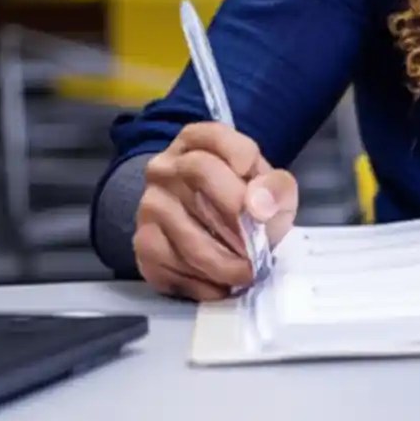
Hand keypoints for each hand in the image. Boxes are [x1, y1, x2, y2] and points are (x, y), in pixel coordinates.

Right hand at [132, 122, 297, 300]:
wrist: (205, 226)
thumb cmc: (243, 199)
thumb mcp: (270, 187)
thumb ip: (275, 188)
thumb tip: (259, 205)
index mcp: (197, 142)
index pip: (215, 136)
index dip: (241, 154)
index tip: (256, 181)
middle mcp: (166, 167)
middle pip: (202, 175)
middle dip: (239, 216)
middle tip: (259, 246)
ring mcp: (150, 204)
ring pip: (189, 235)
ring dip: (225, 263)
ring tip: (246, 272)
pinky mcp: (143, 242)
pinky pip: (174, 266)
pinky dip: (204, 283)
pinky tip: (221, 284)